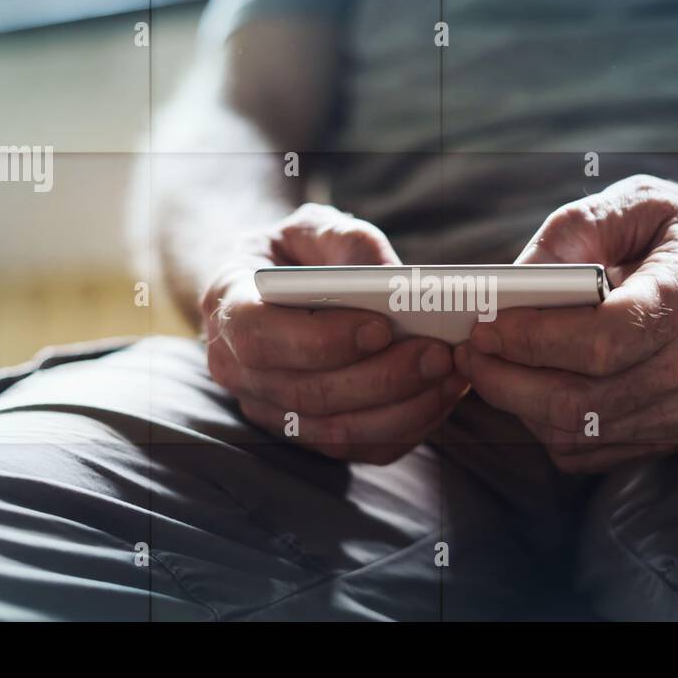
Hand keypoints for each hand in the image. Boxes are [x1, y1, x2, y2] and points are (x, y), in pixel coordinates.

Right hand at [201, 204, 467, 463]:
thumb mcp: (314, 228)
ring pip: (334, 431)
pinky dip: (405, 427)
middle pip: (306, 393)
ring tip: (450, 373)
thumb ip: (347, 242)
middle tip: (439, 353)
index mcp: (228, 306)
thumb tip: (391, 281)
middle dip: (381, 378)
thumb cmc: (298, 254)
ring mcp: (267, 410)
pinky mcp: (304, 434)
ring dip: (401, 408)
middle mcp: (235, 368)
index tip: (381, 327)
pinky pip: (357, 449)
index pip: (259, 339)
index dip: (321, 340)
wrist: (278, 289)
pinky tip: (441, 395)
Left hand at [456, 175, 677, 472]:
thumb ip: (571, 234)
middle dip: (506, 381)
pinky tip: (532, 387)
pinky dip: (544, 426)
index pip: (600, 341)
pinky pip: (587, 452)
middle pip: (579, 401)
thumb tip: (509, 284)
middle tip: (470, 353)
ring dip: (517, 406)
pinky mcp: (669, 436)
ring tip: (491, 367)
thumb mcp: (636, 202)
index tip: (485, 326)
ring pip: (576, 434)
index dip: (532, 340)